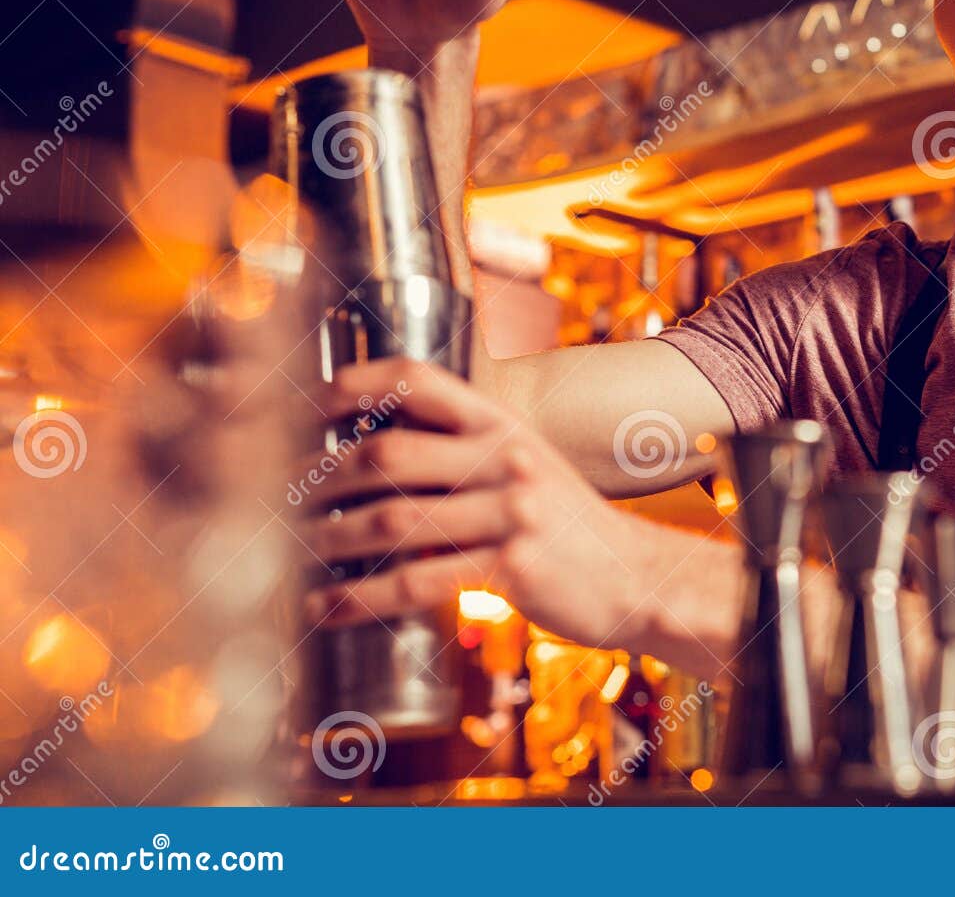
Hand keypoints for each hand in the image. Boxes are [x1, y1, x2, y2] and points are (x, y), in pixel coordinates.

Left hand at [297, 357, 647, 647]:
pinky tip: (326, 607)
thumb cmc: (572, 528)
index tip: (309, 405)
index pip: (421, 379)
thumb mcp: (529, 468)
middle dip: (324, 477)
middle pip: (390, 452)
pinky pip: (416, 581)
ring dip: (329, 539)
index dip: (357, 384)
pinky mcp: (512, 567)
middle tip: (281, 497)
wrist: (640, 578)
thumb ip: (469, 456)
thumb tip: (380, 458)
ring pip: (393, 519)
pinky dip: (359, 598)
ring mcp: (511, 512)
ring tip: (292, 552)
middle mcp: (505, 459)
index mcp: (506, 426)